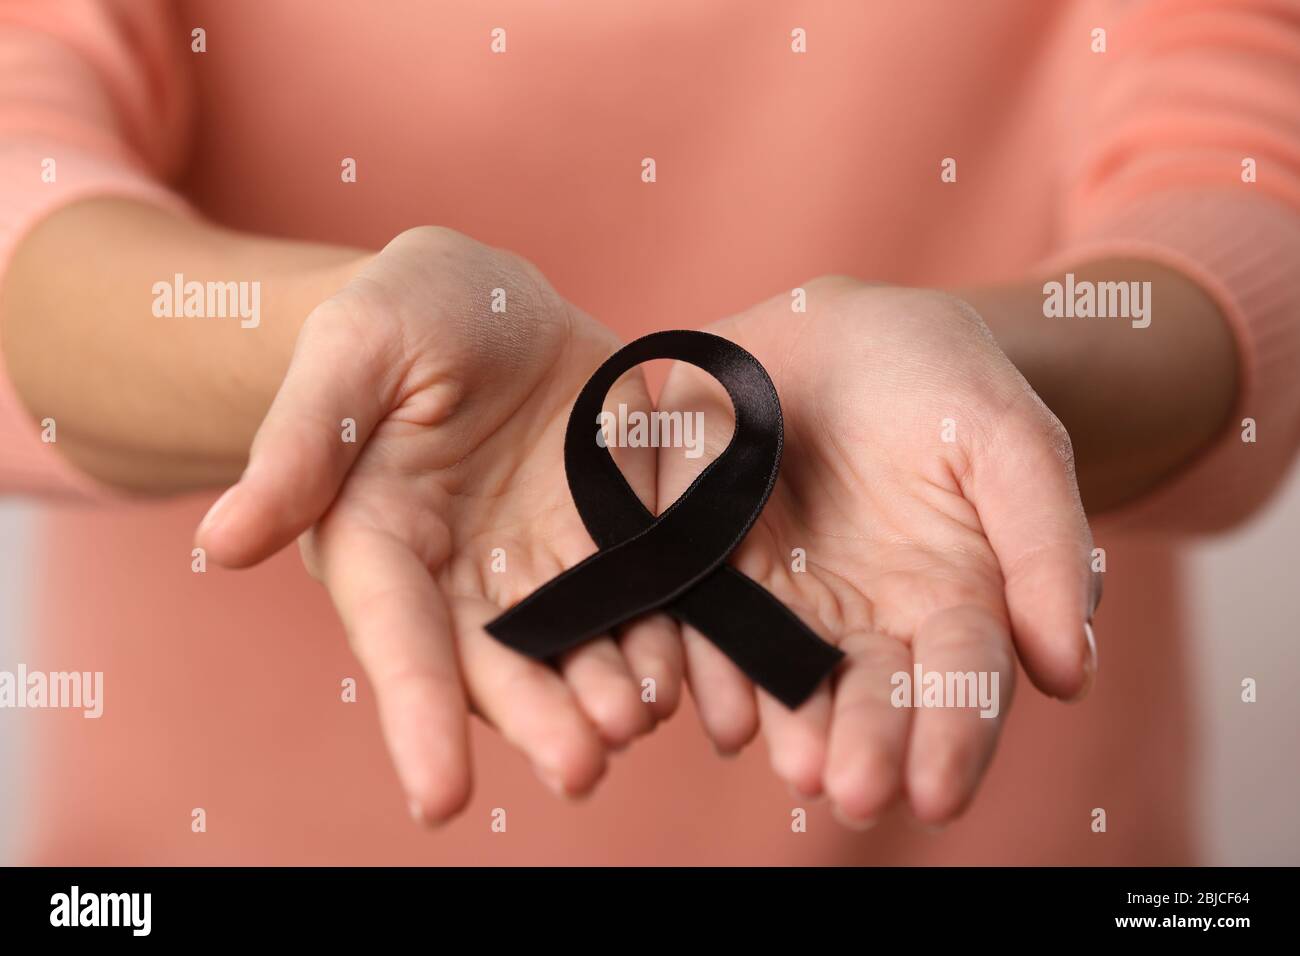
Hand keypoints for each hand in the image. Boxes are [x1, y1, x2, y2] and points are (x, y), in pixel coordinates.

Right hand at [195, 227, 680, 822]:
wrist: (488, 302)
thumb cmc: (401, 313)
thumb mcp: (351, 351)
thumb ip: (301, 443)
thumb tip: (223, 544)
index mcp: (382, 542)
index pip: (397, 638)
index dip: (416, 714)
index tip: (439, 798)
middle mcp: (462, 576)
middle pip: (498, 663)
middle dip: (538, 718)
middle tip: (580, 768)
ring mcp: (543, 560)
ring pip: (577, 644)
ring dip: (607, 692)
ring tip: (640, 718)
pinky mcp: (612, 533)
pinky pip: (643, 594)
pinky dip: (666, 633)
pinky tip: (691, 666)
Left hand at [657, 277, 1096, 826]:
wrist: (848, 327)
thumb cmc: (944, 383)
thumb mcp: (1012, 442)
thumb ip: (1045, 546)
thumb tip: (1070, 673)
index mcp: (952, 599)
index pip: (959, 680)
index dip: (952, 737)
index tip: (937, 793)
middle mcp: (864, 617)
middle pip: (867, 695)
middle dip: (863, 746)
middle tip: (853, 791)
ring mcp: (783, 596)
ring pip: (781, 672)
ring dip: (782, 719)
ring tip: (788, 760)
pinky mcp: (711, 562)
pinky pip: (704, 617)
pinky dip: (709, 663)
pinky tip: (715, 706)